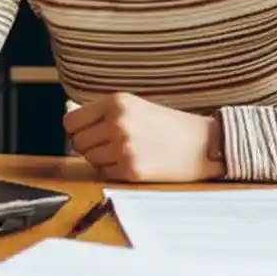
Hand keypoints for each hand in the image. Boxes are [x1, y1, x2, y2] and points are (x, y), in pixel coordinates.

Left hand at [63, 92, 225, 182]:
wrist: (205, 144)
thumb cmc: (170, 126)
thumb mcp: (135, 107)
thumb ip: (104, 114)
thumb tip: (71, 126)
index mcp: (117, 102)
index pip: (71, 121)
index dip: (77, 129)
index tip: (88, 133)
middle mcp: (118, 122)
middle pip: (77, 142)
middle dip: (89, 146)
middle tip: (111, 145)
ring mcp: (123, 147)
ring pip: (90, 159)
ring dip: (102, 159)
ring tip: (127, 152)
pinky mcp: (131, 170)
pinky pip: (105, 173)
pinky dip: (115, 171)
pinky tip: (135, 162)